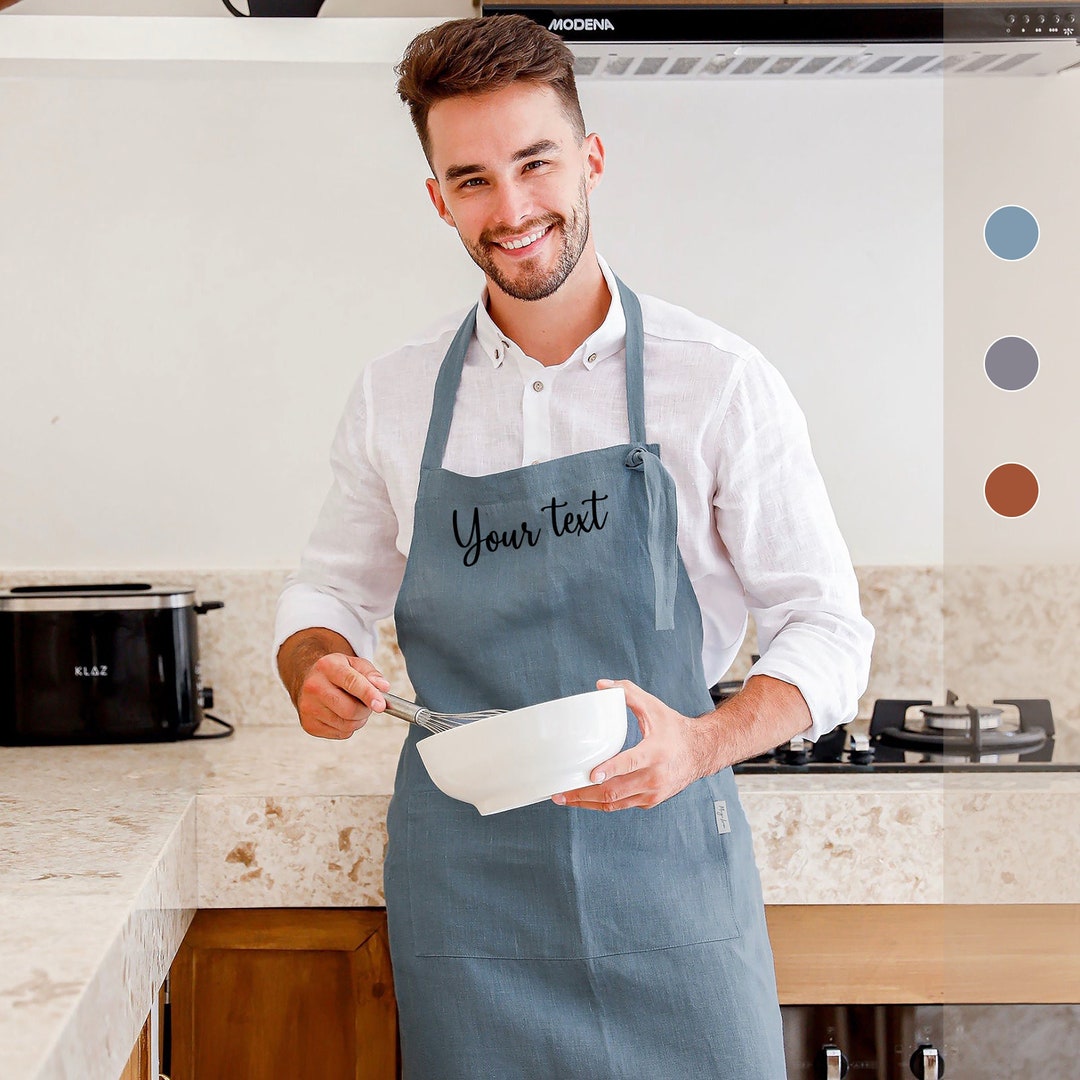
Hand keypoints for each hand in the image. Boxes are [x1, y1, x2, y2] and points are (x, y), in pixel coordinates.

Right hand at [295, 653, 390, 740]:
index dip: (369, 695)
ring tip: (354, 706)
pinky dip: (348, 727)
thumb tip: (383, 687)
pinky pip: (340, 733)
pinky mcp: (309, 724)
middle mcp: (314, 686)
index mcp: (327, 666)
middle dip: (365, 710)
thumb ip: (372, 674)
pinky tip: (342, 714)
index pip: (351, 682)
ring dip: (359, 719)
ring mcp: (308, 707)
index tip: (381, 705)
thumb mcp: (356, 664)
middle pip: (349, 709)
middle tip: (368, 704)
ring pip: (347, 724)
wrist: (310, 679)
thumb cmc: (337, 672)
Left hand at [552, 678, 718, 810]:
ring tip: (564, 799)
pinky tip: (584, 799)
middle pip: (615, 791)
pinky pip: (621, 805)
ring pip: (615, 803)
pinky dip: (601, 804)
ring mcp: (652, 793)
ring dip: (587, 803)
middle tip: (560, 792)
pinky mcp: (650, 801)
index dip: (609, 769)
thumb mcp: (654, 707)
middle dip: (584, 793)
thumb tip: (601, 685)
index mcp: (655, 752)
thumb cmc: (675, 729)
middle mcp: (654, 777)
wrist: (701, 752)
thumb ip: (628, 693)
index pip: (630, 763)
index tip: (591, 774)